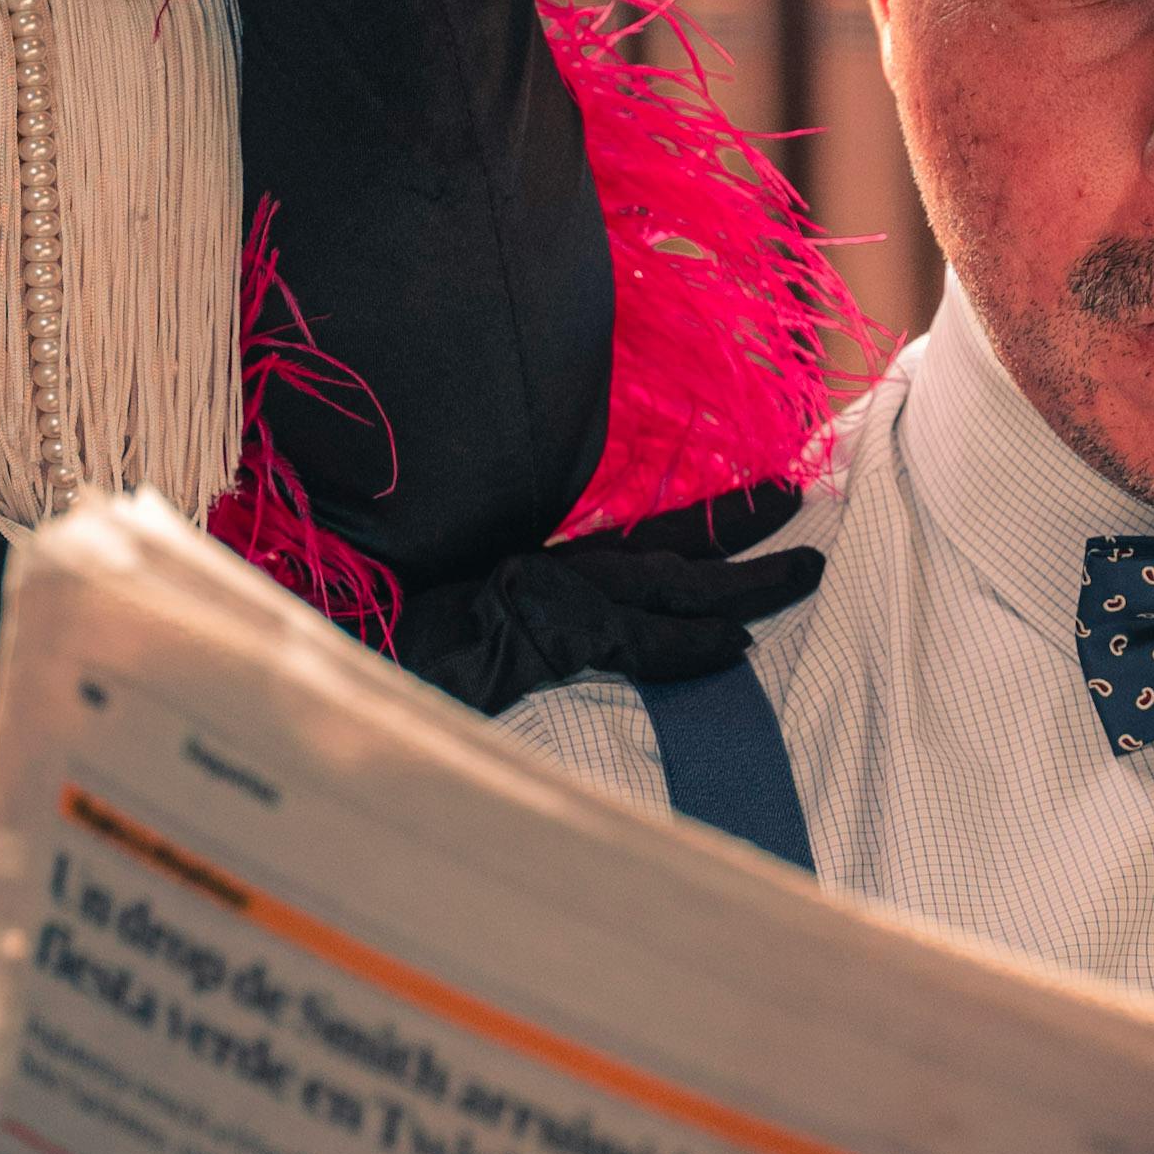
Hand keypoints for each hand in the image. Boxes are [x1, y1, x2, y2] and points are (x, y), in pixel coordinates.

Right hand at [393, 483, 826, 716]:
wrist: (347, 653)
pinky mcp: (540, 631)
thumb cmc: (385, 641)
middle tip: (804, 499)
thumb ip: (513, 615)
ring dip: (743, 580)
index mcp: (531, 564)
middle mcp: (546, 569)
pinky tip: (738, 643)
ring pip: (667, 583)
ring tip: (807, 572)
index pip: (634, 537)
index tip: (760, 501)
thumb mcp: (460, 624)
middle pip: (663, 542)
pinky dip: (689, 643)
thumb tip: (550, 608)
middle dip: (739, 524)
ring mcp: (545, 595)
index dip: (701, 523)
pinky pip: (633, 638)